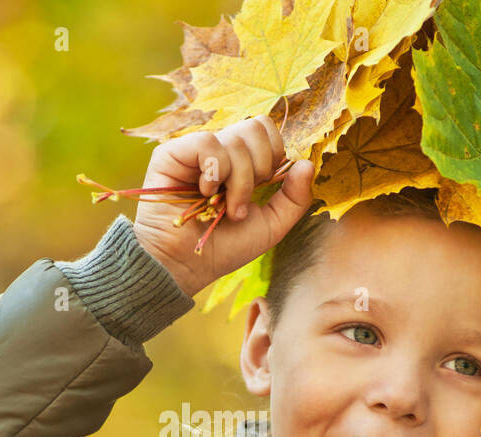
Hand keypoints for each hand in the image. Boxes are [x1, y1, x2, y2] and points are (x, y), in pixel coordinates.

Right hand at [132, 116, 315, 298]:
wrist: (185, 265)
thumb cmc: (223, 248)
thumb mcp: (271, 226)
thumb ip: (294, 198)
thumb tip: (307, 163)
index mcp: (241, 162)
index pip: (267, 131)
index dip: (274, 156)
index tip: (263, 188)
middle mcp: (220, 152)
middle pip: (257, 126)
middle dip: (260, 168)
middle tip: (243, 199)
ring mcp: (196, 151)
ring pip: (236, 139)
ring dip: (238, 181)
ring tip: (223, 208)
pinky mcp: (172, 153)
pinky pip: (207, 143)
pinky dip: (214, 172)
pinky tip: (204, 193)